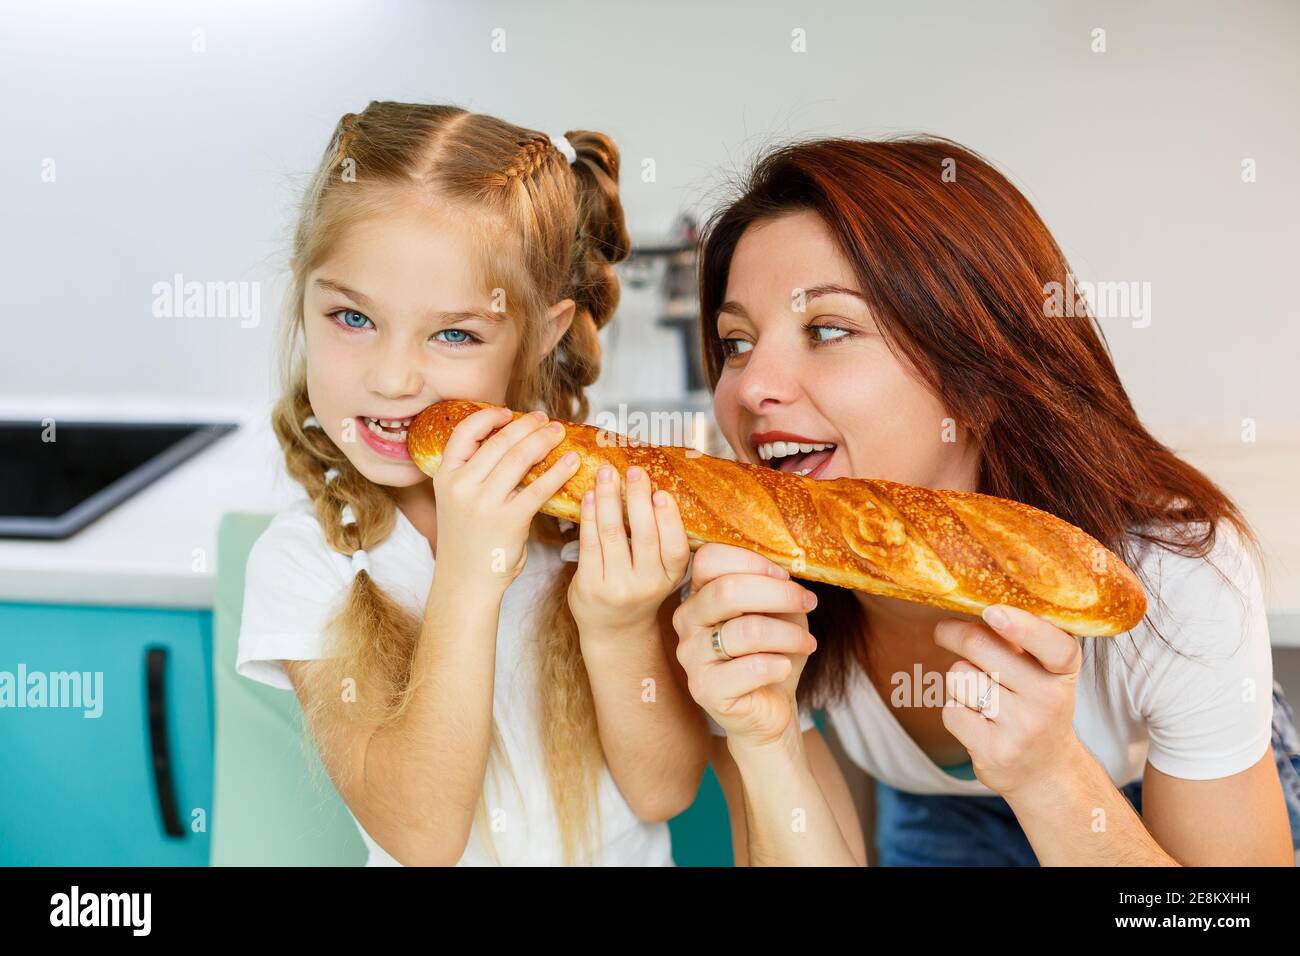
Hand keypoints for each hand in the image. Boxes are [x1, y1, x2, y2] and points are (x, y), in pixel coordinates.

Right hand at [432, 406, 579, 585]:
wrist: (466, 581)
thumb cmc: (467, 540)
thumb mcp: (457, 500)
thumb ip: (474, 473)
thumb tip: (510, 443)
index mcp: (445, 476)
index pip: (464, 433)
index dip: (488, 417)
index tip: (508, 412)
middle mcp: (461, 486)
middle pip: (499, 442)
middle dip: (527, 425)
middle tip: (545, 419)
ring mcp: (484, 503)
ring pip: (520, 458)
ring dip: (544, 440)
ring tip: (559, 432)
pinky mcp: (509, 521)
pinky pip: (539, 488)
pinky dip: (559, 471)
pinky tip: (572, 462)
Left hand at [568, 463, 690, 632]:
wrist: (614, 631)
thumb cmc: (639, 590)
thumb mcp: (661, 572)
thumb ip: (662, 540)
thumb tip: (653, 488)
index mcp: (670, 578)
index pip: (675, 548)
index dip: (670, 520)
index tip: (662, 492)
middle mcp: (646, 584)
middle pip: (643, 535)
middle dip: (637, 498)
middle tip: (634, 470)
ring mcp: (616, 586)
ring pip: (612, 533)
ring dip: (609, 498)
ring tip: (606, 473)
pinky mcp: (589, 585)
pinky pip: (589, 543)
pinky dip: (589, 515)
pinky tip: (590, 496)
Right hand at [671, 542, 818, 750]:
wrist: (769, 705)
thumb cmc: (772, 651)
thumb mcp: (778, 609)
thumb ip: (774, 586)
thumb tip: (783, 572)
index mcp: (699, 593)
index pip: (709, 559)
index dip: (751, 562)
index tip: (786, 577)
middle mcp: (687, 620)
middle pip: (727, 590)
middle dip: (779, 594)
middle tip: (810, 603)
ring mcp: (691, 656)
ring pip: (745, 630)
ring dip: (788, 634)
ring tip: (807, 642)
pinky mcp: (704, 690)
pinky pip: (750, 668)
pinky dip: (778, 665)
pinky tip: (783, 668)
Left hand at [934, 604, 1085, 795]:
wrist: (1046, 771)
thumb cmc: (1035, 705)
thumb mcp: (1045, 672)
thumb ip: (1020, 640)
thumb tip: (971, 606)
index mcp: (1064, 671)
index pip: (1053, 645)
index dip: (1021, 626)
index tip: (991, 612)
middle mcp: (1049, 699)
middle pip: (981, 646)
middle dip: (952, 633)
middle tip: (944, 631)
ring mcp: (1023, 728)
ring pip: (959, 676)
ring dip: (958, 680)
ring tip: (981, 696)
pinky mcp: (995, 751)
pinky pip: (951, 710)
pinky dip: (955, 710)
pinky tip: (977, 722)